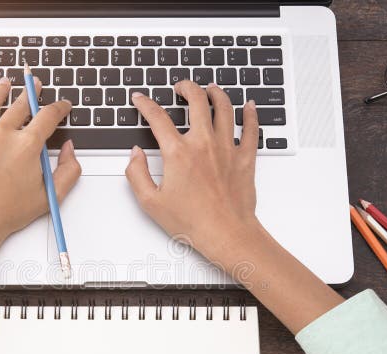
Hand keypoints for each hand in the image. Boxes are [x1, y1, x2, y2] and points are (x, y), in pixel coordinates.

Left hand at [0, 77, 80, 252]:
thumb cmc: (8, 212)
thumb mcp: (50, 196)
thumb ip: (68, 171)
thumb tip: (69, 150)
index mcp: (26, 145)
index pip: (48, 116)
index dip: (59, 108)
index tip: (63, 106)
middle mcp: (2, 134)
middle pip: (19, 105)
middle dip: (30, 92)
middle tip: (34, 85)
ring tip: (4, 83)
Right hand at [125, 81, 260, 269]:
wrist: (226, 234)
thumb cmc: (192, 222)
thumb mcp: (151, 202)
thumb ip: (137, 174)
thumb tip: (134, 155)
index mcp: (178, 153)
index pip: (157, 118)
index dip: (145, 104)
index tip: (140, 99)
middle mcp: (203, 144)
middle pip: (196, 100)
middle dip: (186, 88)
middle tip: (180, 87)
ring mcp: (227, 148)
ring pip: (224, 108)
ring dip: (215, 93)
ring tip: (210, 88)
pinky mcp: (245, 157)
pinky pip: (251, 129)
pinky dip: (251, 115)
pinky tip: (249, 106)